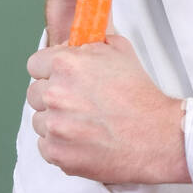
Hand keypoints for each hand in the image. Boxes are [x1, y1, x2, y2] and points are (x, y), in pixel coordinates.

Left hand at [26, 34, 189, 184]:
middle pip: (34, 93)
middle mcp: (55, 94)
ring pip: (39, 121)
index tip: (60, 78)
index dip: (49, 71)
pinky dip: (60, 145)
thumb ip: (91, 42)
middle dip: (53, 97)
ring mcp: (54, 127)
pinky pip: (45, 146)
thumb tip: (77, 39)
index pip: (35, 64)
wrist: (158, 136)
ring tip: (84, 124)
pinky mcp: (57, 153)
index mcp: (66, 65)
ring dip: (56, 122)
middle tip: (78, 104)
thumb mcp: (120, 51)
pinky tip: (83, 140)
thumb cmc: (141, 96)